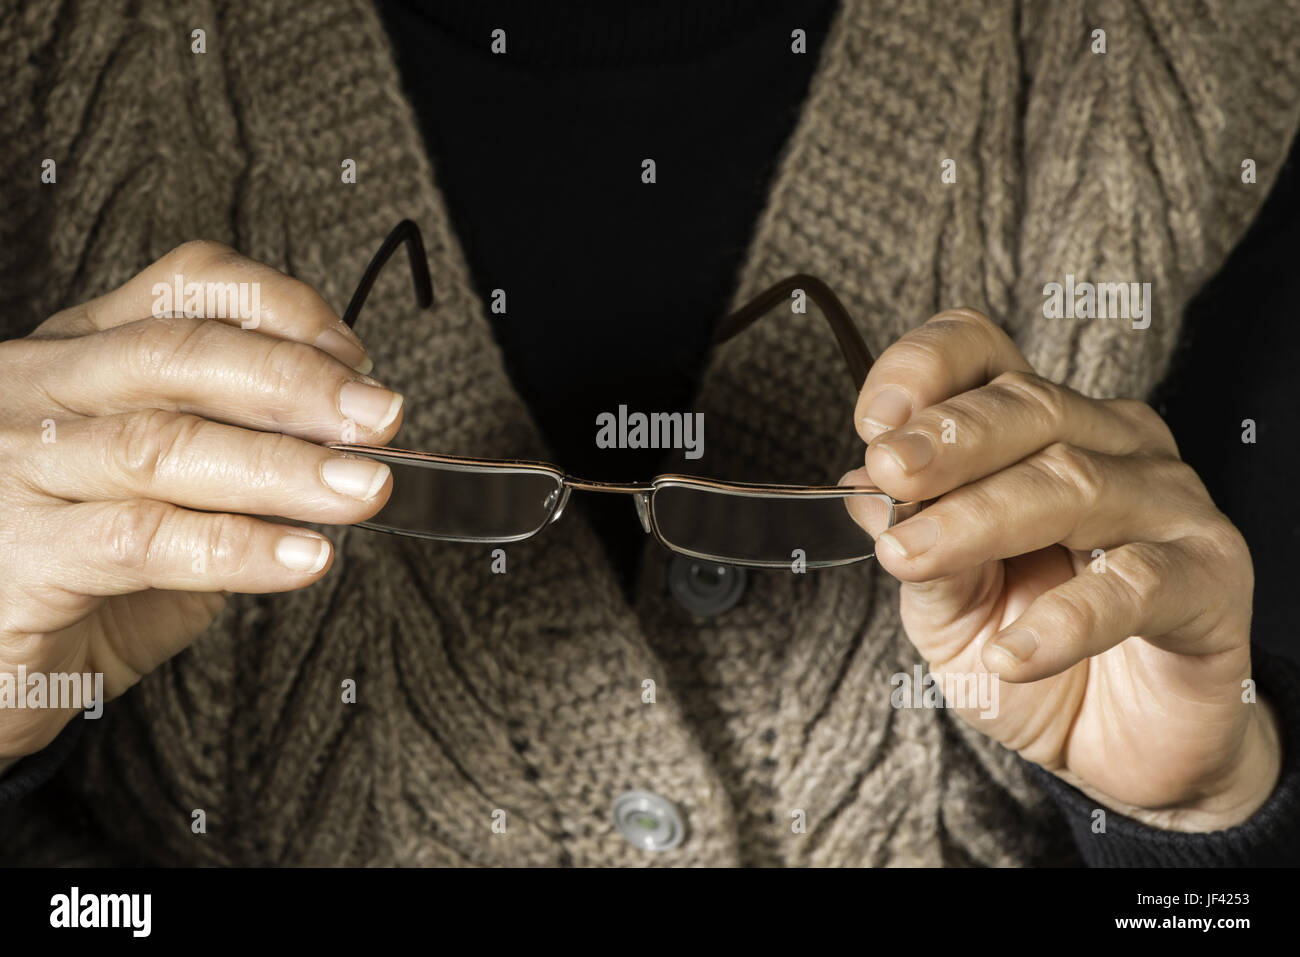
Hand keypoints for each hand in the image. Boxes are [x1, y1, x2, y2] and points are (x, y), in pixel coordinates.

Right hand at [0, 241, 399, 765]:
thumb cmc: (72, 577)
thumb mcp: (163, 493)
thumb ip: (235, 459)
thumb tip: (348, 445)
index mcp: (79, 357)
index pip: (185, 290)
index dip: (281, 311)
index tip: (354, 358)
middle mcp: (37, 394)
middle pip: (180, 354)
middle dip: (297, 382)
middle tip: (378, 419)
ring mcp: (16, 470)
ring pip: (165, 444)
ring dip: (284, 467)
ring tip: (364, 490)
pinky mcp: (22, 557)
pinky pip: (144, 540)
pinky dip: (238, 547)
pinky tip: (302, 557)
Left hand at [843, 308, 1279, 832]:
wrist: (1119, 743)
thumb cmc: (1033, 654)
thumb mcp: (948, 607)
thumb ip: (917, 543)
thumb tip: (859, 490)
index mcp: (1038, 431)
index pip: (985, 356)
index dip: (928, 369)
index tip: (873, 421)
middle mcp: (1111, 446)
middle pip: (1029, 407)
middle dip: (949, 439)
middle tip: (888, 473)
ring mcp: (1169, 505)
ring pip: (1073, 484)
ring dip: (980, 520)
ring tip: (910, 557)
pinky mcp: (1209, 579)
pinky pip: (1135, 584)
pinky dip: (1065, 619)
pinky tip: (1012, 652)